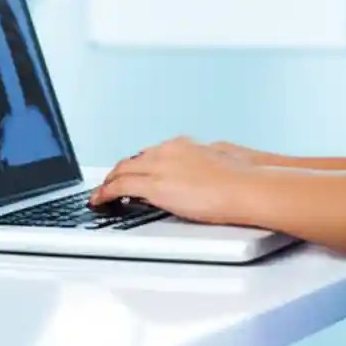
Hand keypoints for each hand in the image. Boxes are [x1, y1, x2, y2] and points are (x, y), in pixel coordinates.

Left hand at [90, 137, 257, 224]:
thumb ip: (211, 164)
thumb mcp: (225, 163)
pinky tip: (99, 200)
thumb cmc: (245, 180)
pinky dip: (104, 192)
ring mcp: (160, 165)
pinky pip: (119, 186)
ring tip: (103, 192)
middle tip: (113, 182)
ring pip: (123, 169)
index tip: (137, 171)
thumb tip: (214, 169)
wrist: (247, 188)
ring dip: (111, 181)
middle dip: (122, 171)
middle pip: (136, 159)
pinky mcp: (154, 185)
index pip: (154, 153)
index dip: (142, 164)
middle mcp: (169, 150)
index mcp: (186, 145)